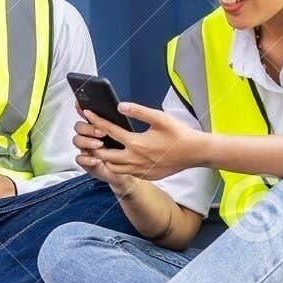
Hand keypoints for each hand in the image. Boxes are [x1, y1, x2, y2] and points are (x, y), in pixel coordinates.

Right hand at [72, 105, 128, 187]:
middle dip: (88, 128)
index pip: (86, 114)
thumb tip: (123, 107)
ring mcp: (87, 148)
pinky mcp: (87, 162)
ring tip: (100, 144)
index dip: (81, 108)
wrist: (131, 169)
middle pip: (79, 127)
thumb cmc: (129, 149)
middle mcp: (90, 135)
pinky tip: (97, 159)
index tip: (85, 108)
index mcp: (99, 125)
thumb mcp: (130, 131)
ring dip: (87, 141)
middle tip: (101, 131)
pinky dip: (87, 159)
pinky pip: (79, 159)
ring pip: (77, 141)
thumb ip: (126, 119)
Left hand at [76, 102, 205, 182]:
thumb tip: (120, 106)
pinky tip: (121, 157)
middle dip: (94, 145)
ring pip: (112, 167)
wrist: (195, 152)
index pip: (109, 131)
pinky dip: (118, 166)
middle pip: (104, 155)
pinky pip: (126, 173)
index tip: (87, 114)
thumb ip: (138, 111)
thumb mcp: (159, 118)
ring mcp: (140, 170)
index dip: (96, 121)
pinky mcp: (146, 176)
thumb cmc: (178, 133)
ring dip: (105, 158)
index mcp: (136, 143)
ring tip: (104, 148)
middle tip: (91, 136)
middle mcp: (134, 159)